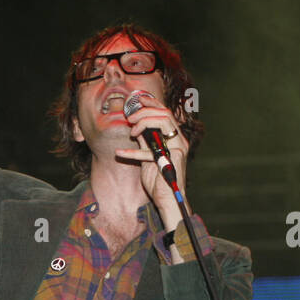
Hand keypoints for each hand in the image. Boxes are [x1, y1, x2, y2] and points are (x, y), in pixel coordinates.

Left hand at [115, 93, 187, 226]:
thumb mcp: (148, 156)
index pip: (165, 113)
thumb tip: (135, 128)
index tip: (138, 99)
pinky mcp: (173, 159)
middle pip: (164, 113)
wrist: (167, 200)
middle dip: (145, 111)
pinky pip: (151, 150)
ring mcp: (178, 148)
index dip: (152, 103)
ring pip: (163, 121)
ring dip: (144, 122)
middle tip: (130, 118)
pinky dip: (133, 152)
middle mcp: (179, 140)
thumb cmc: (158, 180)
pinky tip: (120, 152)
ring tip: (131, 132)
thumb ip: (145, 142)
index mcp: (174, 137)